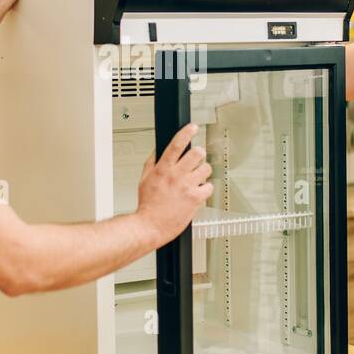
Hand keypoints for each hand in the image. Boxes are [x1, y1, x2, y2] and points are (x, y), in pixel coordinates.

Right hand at [137, 123, 213, 243]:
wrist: (149, 226)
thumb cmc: (147, 206)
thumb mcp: (144, 179)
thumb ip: (152, 163)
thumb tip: (159, 151)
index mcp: (162, 169)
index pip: (176, 144)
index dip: (186, 133)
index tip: (192, 127)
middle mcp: (175, 176)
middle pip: (196, 153)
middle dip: (199, 153)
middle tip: (197, 157)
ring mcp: (187, 187)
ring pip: (206, 168)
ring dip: (204, 171)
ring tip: (198, 177)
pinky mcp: (195, 199)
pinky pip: (209, 187)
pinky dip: (206, 188)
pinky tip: (199, 191)